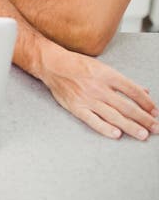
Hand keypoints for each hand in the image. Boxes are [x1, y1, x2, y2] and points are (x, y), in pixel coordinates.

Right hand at [43, 45, 158, 139]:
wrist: (52, 65)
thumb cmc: (77, 64)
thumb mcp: (102, 67)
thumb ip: (123, 82)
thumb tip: (143, 91)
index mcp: (107, 74)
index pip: (133, 91)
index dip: (147, 103)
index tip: (156, 112)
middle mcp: (99, 87)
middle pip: (126, 106)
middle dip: (143, 118)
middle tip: (156, 128)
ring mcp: (88, 98)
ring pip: (113, 116)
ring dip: (130, 126)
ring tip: (143, 134)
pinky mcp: (77, 107)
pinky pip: (93, 120)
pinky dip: (105, 128)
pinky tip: (117, 134)